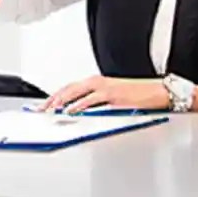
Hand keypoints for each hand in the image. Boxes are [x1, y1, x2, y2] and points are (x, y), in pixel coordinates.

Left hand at [39, 75, 171, 114]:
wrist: (156, 91)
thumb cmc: (137, 96)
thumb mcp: (111, 100)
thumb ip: (95, 104)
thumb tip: (78, 114)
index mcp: (96, 83)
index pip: (69, 89)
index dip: (55, 97)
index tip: (45, 106)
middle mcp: (97, 82)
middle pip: (68, 89)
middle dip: (53, 99)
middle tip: (41, 109)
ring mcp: (104, 87)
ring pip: (76, 92)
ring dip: (62, 101)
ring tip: (50, 110)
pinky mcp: (112, 95)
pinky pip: (91, 100)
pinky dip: (79, 105)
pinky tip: (71, 111)